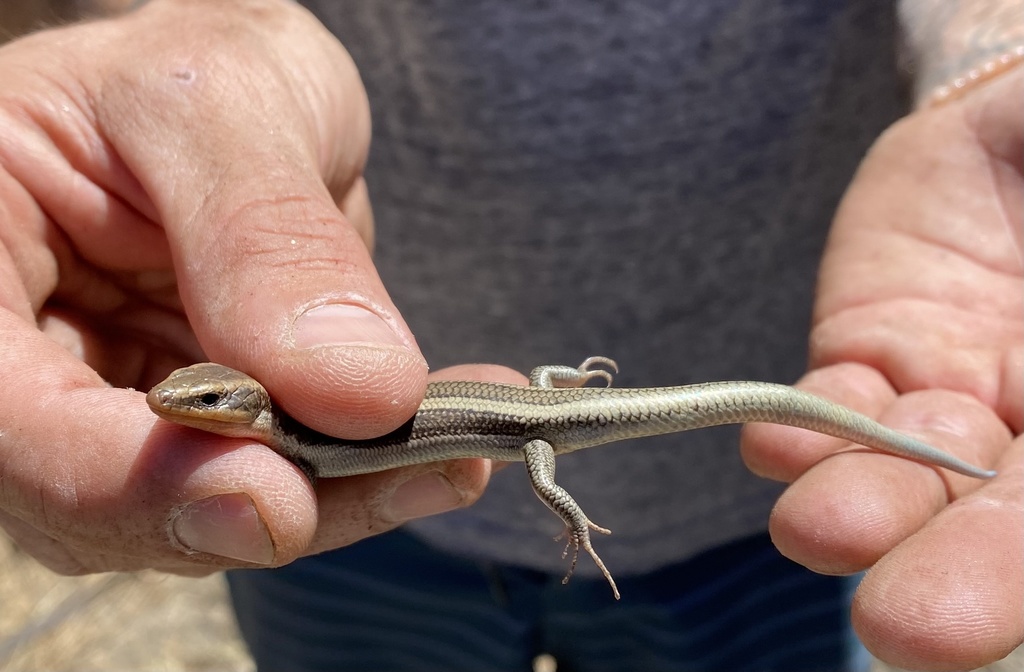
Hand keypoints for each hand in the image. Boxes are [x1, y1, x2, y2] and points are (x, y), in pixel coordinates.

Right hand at [0, 0, 503, 576]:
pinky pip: (269, 480)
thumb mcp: (218, 104)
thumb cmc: (194, 72)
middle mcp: (22, 359)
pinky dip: (358, 475)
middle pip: (108, 497)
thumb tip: (358, 392)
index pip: (16, 420)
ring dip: (336, 498)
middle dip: (271, 497)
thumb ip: (267, 239)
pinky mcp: (190, 433)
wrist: (227, 98)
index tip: (278, 497)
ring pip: (201, 511)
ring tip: (455, 450)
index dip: (139, 481)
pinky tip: (439, 445)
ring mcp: (105, 408)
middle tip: (424, 468)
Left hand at [741, 69, 1022, 669]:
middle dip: (960, 567)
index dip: (1022, 556)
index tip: (968, 602)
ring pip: (904, 470)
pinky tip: (773, 443)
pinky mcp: (866, 354)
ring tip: (817, 526)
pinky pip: (832, 402)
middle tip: (908, 626)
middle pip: (1000, 516)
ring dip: (861, 503)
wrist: (1016, 118)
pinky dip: (801, 428)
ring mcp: (949, 394)